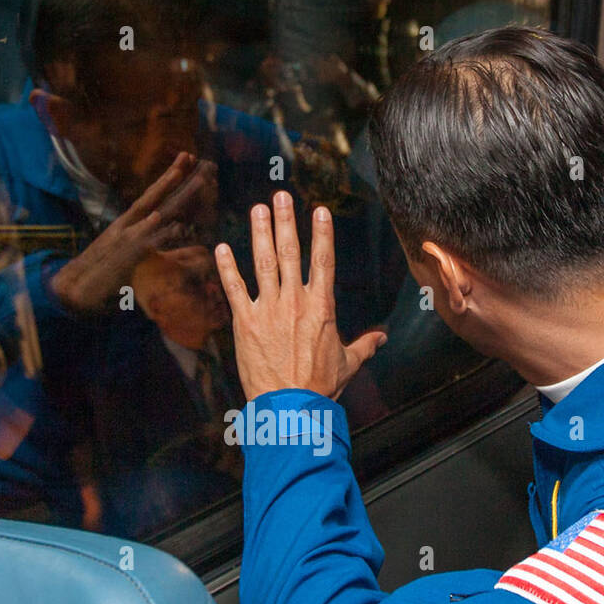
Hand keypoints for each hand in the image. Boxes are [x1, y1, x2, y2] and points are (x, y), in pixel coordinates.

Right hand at [48, 152, 209, 310]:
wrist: (76, 288)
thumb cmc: (103, 275)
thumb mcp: (125, 253)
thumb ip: (146, 243)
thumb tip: (163, 235)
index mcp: (127, 223)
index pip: (153, 196)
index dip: (170, 178)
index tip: (186, 159)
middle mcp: (128, 225)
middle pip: (157, 196)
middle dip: (177, 176)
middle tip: (195, 157)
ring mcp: (127, 238)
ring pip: (158, 213)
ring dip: (178, 197)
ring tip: (197, 180)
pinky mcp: (126, 257)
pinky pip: (144, 242)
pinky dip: (153, 231)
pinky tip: (165, 219)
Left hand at [214, 190, 385, 401]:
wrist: (290, 406)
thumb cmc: (319, 386)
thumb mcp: (348, 363)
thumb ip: (365, 346)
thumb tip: (382, 339)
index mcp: (321, 307)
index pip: (323, 261)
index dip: (322, 234)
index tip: (319, 211)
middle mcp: (294, 301)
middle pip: (291, 252)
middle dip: (286, 222)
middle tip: (281, 196)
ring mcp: (268, 310)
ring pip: (263, 263)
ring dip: (259, 233)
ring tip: (257, 209)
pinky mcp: (245, 323)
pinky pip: (234, 289)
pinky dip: (227, 268)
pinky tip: (221, 248)